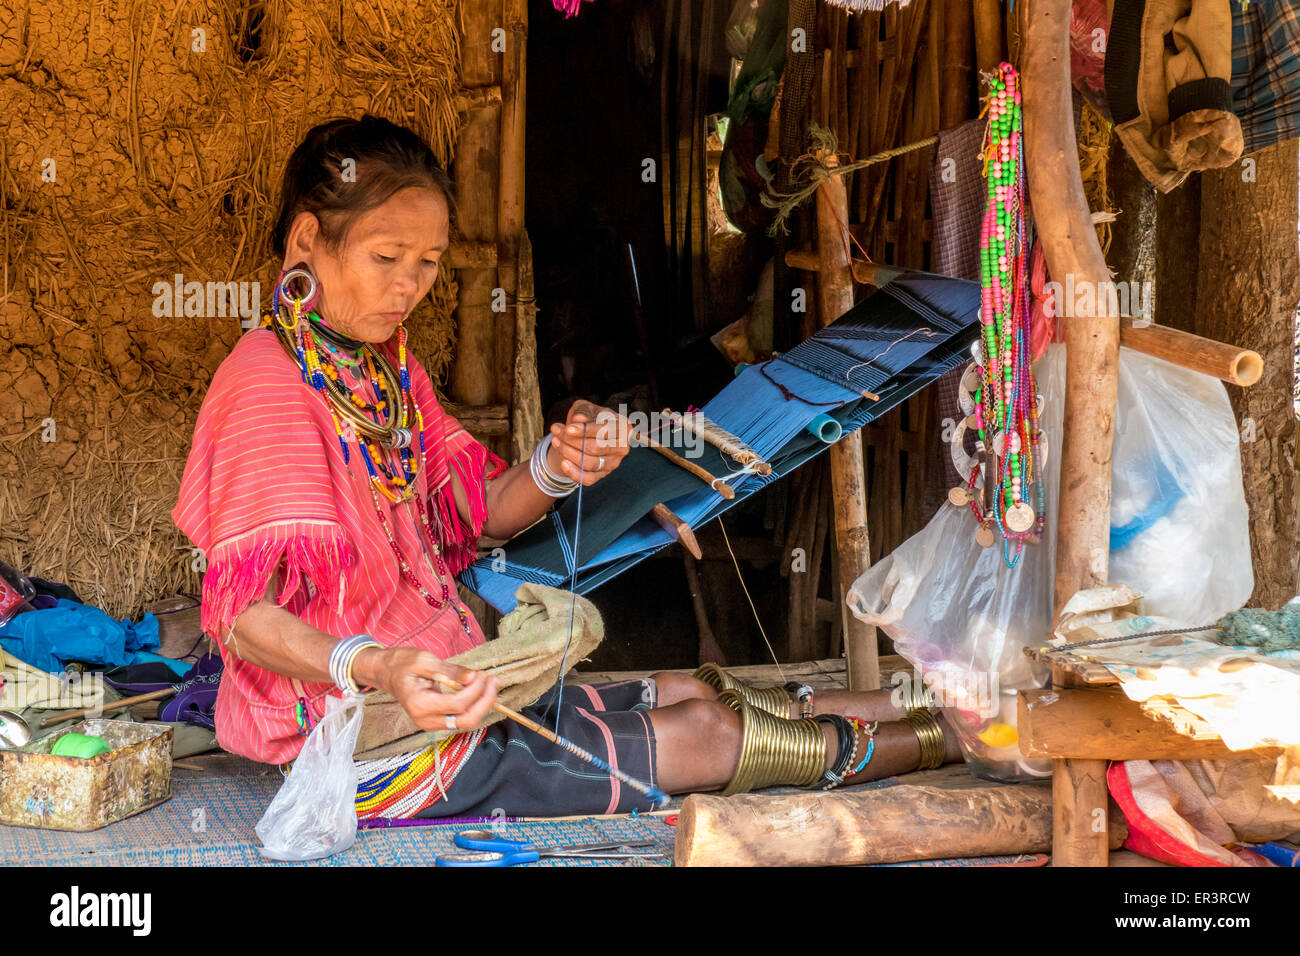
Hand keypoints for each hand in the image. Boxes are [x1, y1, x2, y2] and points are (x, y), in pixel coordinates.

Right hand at [356, 646, 498, 732]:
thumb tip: (473, 677)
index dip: (475, 690)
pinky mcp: (436, 722)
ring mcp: (430, 724)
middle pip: (465, 720)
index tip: (482, 674)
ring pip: (465, 723)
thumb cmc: (402, 663)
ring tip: (490, 684)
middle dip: (484, 702)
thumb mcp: (425, 660)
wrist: (386, 673)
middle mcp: (425, 720)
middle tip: (494, 681)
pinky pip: (460, 719)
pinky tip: (479, 690)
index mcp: (420, 704)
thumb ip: (450, 671)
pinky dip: (473, 706)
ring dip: (482, 704)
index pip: (457, 705)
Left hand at [547, 400, 630, 485]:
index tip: (567, 429)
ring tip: (555, 442)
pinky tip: (563, 463)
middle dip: (572, 441)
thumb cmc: (587, 417)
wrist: (583, 433)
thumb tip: (578, 418)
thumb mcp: (585, 408)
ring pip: (591, 463)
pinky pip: (589, 479)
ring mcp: (613, 463)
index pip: (605, 431)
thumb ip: (583, 411)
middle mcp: (622, 447)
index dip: (585, 431)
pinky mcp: (603, 474)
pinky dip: (574, 473)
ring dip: (569, 453)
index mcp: (623, 427)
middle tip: (556, 432)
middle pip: (596, 448)